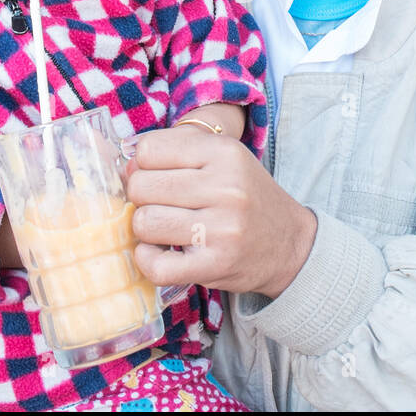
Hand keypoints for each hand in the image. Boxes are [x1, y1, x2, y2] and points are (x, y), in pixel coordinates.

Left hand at [123, 127, 316, 297]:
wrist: (290, 244)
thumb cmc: (246, 197)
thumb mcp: (224, 158)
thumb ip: (177, 151)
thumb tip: (125, 167)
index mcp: (224, 152)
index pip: (149, 150)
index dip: (142, 165)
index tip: (156, 177)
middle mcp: (225, 187)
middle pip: (141, 186)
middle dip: (141, 198)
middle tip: (161, 205)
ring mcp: (221, 229)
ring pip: (144, 223)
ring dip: (146, 230)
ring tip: (165, 230)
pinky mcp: (215, 265)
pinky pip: (155, 265)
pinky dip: (147, 260)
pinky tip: (160, 253)